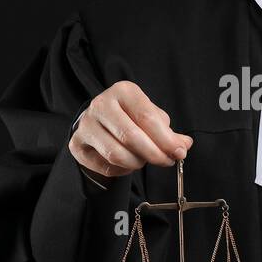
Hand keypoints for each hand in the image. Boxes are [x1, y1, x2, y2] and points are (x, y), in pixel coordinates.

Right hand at [69, 81, 192, 183]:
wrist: (99, 121)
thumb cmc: (130, 117)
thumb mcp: (151, 117)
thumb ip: (169, 132)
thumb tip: (184, 145)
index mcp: (123, 91)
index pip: (147, 117)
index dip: (166, 139)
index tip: (179, 152)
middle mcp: (101, 104)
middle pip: (131, 136)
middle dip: (154, 154)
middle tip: (166, 161)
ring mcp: (86, 124)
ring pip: (117, 154)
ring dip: (137, 163)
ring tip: (144, 160)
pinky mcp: (77, 144)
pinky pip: (106, 166)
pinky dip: (122, 170)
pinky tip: (127, 163)